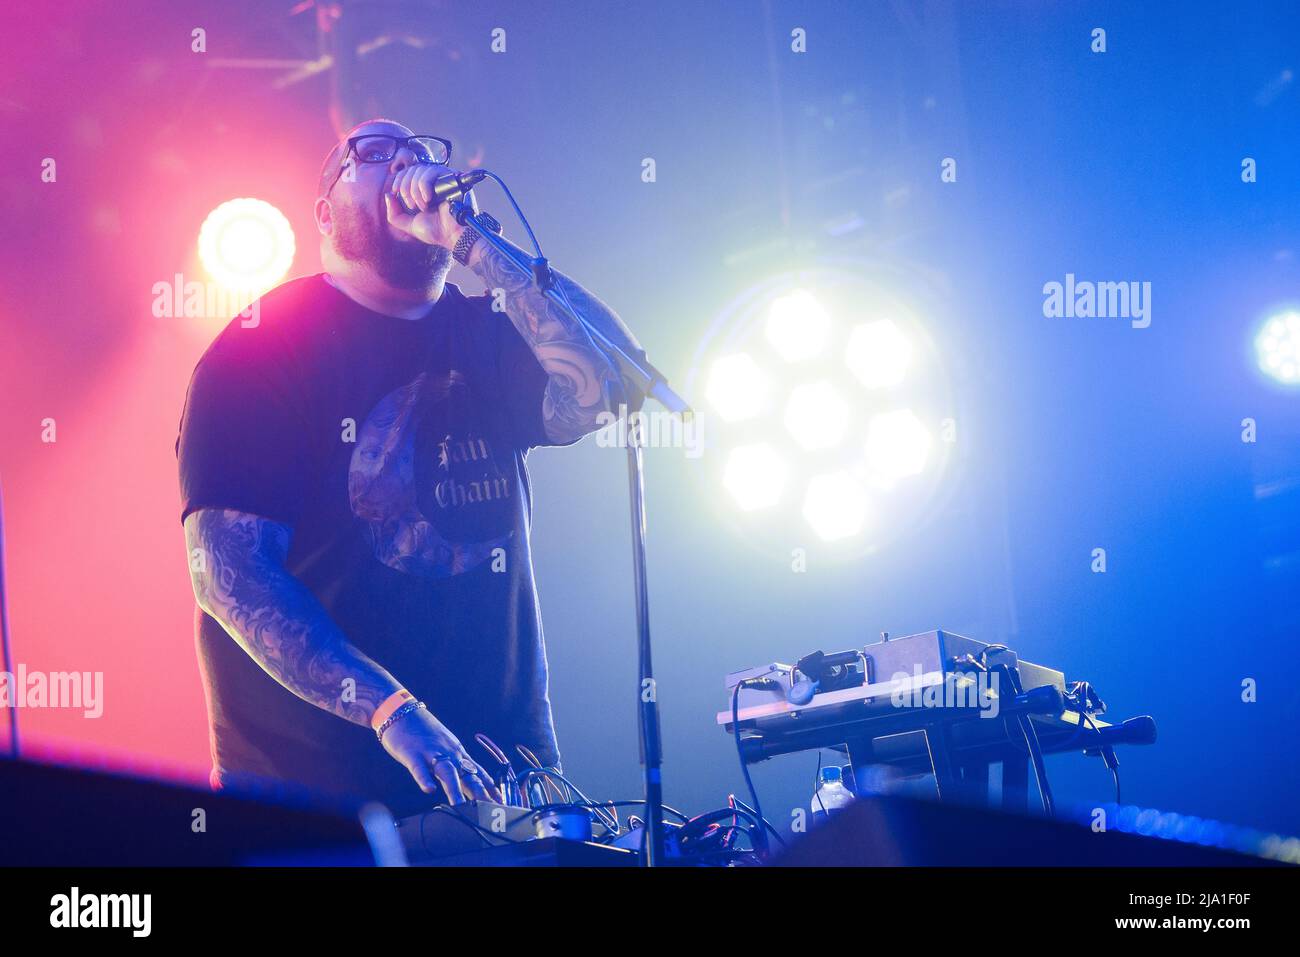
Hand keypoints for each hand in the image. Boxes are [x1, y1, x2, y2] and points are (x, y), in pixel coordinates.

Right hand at [380, 705, 501, 804]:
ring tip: (461, 807)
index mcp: (458, 753)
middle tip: (491, 809)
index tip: (502, 803)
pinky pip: (419, 768)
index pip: (479, 773)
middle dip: (480, 793)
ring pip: (446, 772)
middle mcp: (449, 753)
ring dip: (454, 789)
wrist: (402, 712)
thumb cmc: (423, 732)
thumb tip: (467, 783)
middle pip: (468, 775)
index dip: (490, 788)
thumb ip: (455, 764)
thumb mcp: (445, 747)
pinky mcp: (412, 754)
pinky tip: (429, 789)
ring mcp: (431, 753)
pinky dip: (424, 778)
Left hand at [383, 165, 464, 249]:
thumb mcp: (409, 225)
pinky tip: (429, 199)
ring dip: (416, 190)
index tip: (395, 192)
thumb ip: (394, 214)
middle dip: (406, 188)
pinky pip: (431, 171)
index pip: (407, 172)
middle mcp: (432, 181)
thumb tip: (388, 195)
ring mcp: (441, 178)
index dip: (398, 179)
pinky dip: (424, 185)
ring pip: (420, 170)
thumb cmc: (435, 231)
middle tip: (412, 206)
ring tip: (424, 206)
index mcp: (423, 189)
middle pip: (411, 170)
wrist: (451, 234)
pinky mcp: (450, 177)